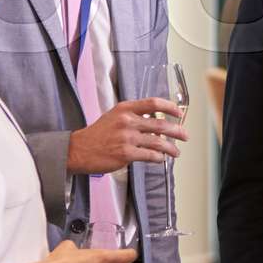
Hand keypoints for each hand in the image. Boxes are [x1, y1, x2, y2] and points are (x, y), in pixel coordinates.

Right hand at [66, 99, 187, 175]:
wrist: (78, 150)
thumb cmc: (97, 134)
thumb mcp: (114, 116)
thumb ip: (134, 116)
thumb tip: (156, 122)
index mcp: (125, 108)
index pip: (153, 103)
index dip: (169, 107)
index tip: (179, 113)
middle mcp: (127, 121)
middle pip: (160, 124)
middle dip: (177, 131)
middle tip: (185, 135)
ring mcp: (127, 138)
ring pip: (158, 142)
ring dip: (171, 148)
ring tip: (176, 152)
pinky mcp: (125, 154)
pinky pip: (150, 156)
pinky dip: (159, 158)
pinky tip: (161, 159)